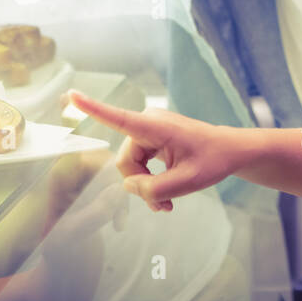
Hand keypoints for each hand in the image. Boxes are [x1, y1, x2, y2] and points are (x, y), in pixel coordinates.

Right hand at [65, 91, 243, 211]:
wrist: (229, 152)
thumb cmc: (213, 160)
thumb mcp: (187, 182)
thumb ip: (154, 188)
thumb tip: (128, 185)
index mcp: (156, 127)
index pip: (119, 118)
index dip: (93, 108)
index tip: (72, 95)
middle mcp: (148, 124)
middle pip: (125, 161)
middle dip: (139, 184)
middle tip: (163, 205)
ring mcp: (149, 131)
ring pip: (131, 166)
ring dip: (145, 186)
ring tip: (166, 204)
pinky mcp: (152, 139)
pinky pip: (139, 163)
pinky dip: (150, 181)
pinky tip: (164, 198)